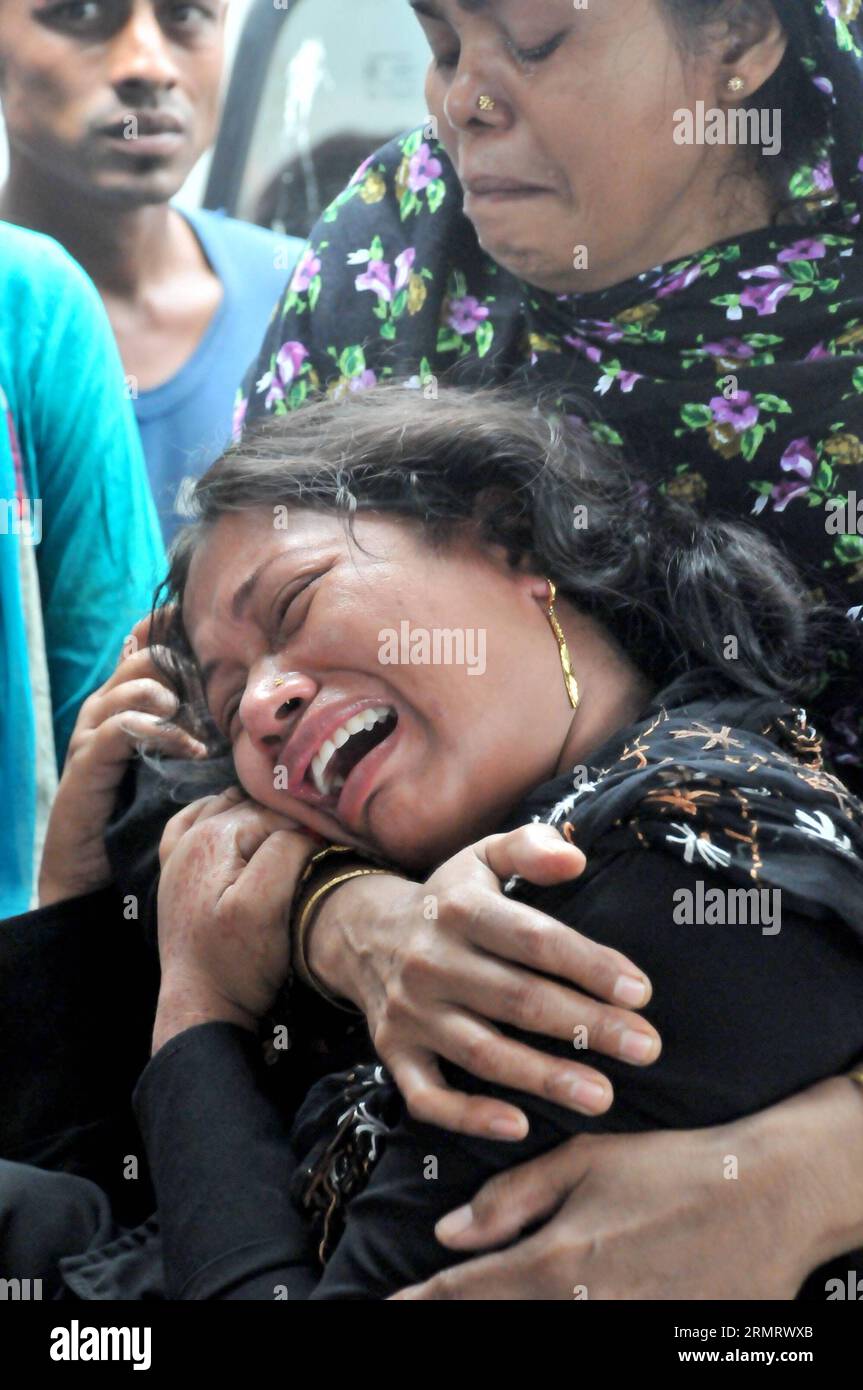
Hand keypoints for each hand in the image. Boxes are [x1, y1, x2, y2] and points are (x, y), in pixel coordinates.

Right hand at [39, 615, 207, 905]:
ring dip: (177, 702)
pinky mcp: (87, 759)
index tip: (221, 633)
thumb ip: (199, 734)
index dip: (176, 630)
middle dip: (188, 668)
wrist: (92, 870)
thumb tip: (249, 713)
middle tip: (222, 697)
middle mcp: (105, 705)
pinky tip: (192, 751)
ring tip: (204, 731)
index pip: (145, 640)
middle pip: (147, 654)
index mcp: (125, 699)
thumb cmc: (141, 816)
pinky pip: (123, 726)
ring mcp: (92, 730)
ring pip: (135, 684)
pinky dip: (162, 733)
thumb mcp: (178, 765)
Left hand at [153, 788, 317, 1052]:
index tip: (335, 847)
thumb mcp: (266, 906)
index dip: (309, 827)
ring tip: (290, 834)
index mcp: (213, 837)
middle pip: (254, 808)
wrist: (201, 1007)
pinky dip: (214, 812)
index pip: (277, 812)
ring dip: (258, 813)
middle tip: (320, 841)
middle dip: (286, 818)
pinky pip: (191, 822)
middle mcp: (191, 837)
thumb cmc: (237, 962)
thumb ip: (286, 853)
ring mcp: (179, 856)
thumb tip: (305, 829)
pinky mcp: (175, 874)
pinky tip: (233, 819)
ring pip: (226, 808)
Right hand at [308, 822, 659, 1140]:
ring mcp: (410, 1012)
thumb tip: (576, 859)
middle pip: (518, 999)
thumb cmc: (447, 900)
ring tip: (603, 1096)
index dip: (589, 965)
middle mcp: (430, 962)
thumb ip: (530, 847)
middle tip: (646, 1048)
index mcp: (458, 909)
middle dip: (587, 1025)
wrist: (361, 934)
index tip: (641, 992)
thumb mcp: (482, 856)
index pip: (532, 938)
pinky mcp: (394, 1053)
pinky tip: (519, 1125)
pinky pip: (428, 1096)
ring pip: (482, 1052)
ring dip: (545, 1078)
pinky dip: (469, 1116)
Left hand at [392, 1077, 862, 1299]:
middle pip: (493, 1329)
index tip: (381, 1310)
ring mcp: (619, 1332)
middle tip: (409, 1314)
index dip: (415, 1306)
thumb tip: (450, 1230)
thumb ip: (512, 1198)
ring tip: (469, 1310)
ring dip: (502, 1325)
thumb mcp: (587, 1162)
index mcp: (555, 1261)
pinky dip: (559, 1329)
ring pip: (537, 1343)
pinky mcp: (653, 1343)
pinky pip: (592, 1342)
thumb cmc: (674, 1168)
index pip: (463, 1294)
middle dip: (449, 1322)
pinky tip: (548, 1309)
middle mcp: (579, 1309)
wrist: (766, 1198)